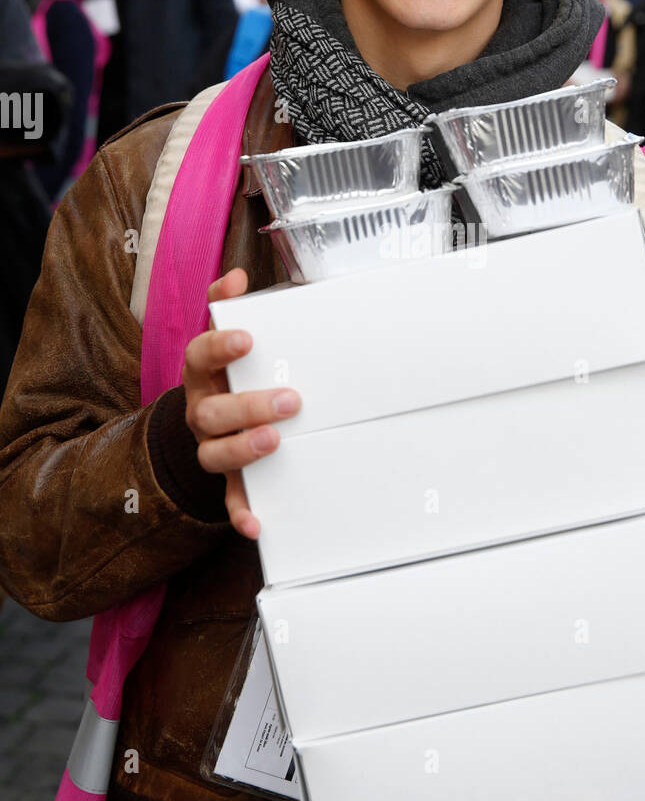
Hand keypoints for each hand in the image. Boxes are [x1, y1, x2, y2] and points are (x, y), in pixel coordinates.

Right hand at [182, 267, 301, 538]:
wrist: (214, 422)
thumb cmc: (232, 374)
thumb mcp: (228, 339)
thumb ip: (229, 307)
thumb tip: (238, 276)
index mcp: (202, 374)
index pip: (199, 356)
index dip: (219, 348)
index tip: (246, 339)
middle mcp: (200, 411)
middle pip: (211, 411)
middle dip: (248, 405)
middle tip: (290, 399)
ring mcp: (211, 446)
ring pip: (215, 453)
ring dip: (243, 449)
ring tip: (275, 440)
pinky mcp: (228, 479)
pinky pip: (230, 500)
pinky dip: (242, 514)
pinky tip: (258, 524)